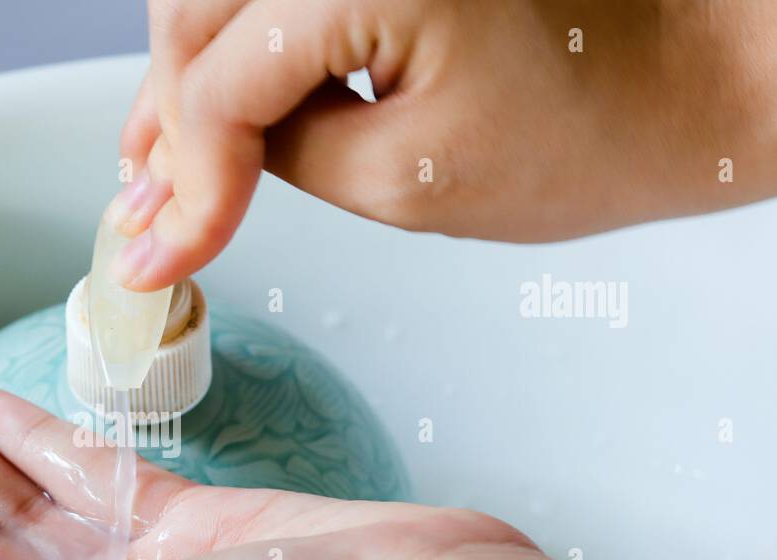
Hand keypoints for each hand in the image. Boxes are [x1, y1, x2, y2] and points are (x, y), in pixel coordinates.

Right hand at [108, 0, 776, 290]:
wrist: (697, 64)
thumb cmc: (600, 124)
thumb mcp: (411, 182)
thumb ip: (283, 161)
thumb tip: (207, 160)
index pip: (224, 85)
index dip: (185, 182)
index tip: (160, 252)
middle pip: (191, 16)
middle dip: (165, 127)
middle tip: (146, 216)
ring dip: (182, 79)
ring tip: (158, 167)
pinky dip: (229, 45)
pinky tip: (209, 102)